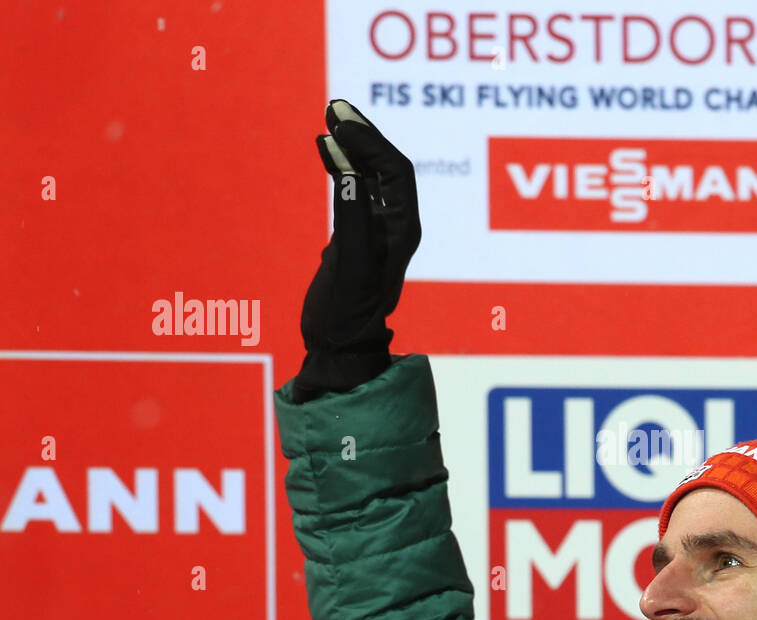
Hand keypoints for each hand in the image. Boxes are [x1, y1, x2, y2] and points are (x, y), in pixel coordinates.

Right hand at [294, 100, 421, 402]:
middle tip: (336, 106)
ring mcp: (379, 232)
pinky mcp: (360, 238)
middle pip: (388, 167)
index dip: (371, 142)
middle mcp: (397, 228)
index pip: (396, 172)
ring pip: (373, 176)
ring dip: (354, 146)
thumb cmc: (346, 315)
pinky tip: (325, 151)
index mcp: (403, 232)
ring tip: (330, 118)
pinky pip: (357, 191)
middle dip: (365, 134)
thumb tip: (351, 177)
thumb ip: (352, 223)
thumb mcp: (349, 270)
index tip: (340, 121)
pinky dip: (343, 168)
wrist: (338, 348)